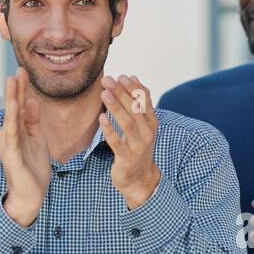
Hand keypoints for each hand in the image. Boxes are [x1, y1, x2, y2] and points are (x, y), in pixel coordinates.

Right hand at [0, 68, 50, 227]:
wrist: (31, 196)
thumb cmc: (33, 169)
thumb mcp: (37, 140)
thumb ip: (33, 121)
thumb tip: (32, 100)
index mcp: (14, 131)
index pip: (18, 106)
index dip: (22, 89)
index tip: (24, 71)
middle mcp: (7, 135)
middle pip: (13, 108)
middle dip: (16, 88)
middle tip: (19, 69)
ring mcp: (8, 144)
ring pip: (10, 117)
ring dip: (12, 98)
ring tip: (13, 81)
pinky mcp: (12, 154)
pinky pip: (13, 134)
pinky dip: (13, 119)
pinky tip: (15, 105)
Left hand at [100, 74, 162, 209]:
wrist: (139, 178)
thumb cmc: (137, 146)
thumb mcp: (142, 125)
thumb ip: (138, 103)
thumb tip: (132, 77)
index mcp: (152, 123)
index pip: (145, 101)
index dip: (134, 88)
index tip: (122, 76)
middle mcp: (147, 133)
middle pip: (135, 109)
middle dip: (121, 93)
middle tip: (107, 80)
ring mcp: (138, 146)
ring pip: (127, 123)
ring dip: (115, 107)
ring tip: (104, 93)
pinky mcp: (126, 158)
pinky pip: (117, 142)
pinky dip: (109, 130)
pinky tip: (101, 119)